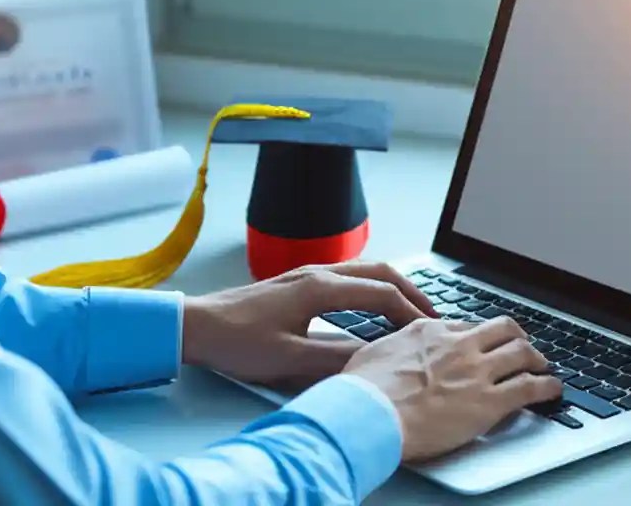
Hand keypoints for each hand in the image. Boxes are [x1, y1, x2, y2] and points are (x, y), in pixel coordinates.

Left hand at [181, 261, 436, 387]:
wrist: (195, 325)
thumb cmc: (238, 341)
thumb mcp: (289, 358)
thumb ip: (335, 358)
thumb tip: (376, 359)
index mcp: (321, 288)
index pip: (382, 294)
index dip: (411, 312)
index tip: (430, 331)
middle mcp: (320, 272)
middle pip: (381, 272)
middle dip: (413, 292)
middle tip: (435, 316)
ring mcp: (309, 273)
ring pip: (366, 270)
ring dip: (394, 286)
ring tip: (413, 309)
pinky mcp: (300, 281)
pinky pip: (351, 276)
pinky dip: (374, 287)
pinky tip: (375, 306)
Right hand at [343, 316, 562, 461]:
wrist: (370, 413)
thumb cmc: (363, 390)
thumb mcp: (373, 352)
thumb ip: (393, 348)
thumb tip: (391, 353)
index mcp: (430, 331)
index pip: (466, 325)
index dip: (480, 336)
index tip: (484, 343)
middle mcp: (459, 344)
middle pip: (502, 329)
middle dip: (517, 337)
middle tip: (522, 347)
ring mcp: (477, 371)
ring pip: (522, 353)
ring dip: (537, 360)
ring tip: (543, 367)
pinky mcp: (489, 401)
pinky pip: (529, 387)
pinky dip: (547, 387)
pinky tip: (553, 390)